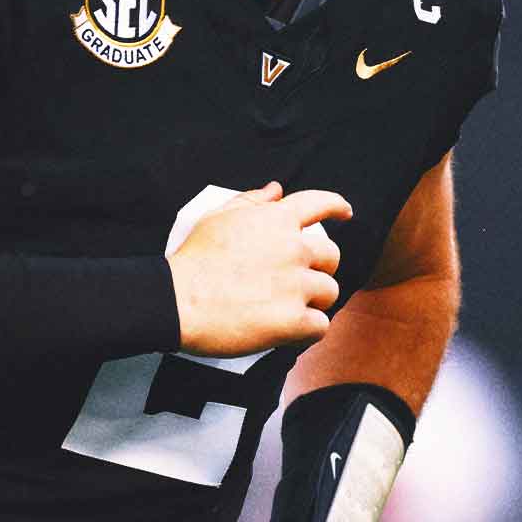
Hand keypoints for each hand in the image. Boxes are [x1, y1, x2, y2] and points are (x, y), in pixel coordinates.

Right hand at [167, 182, 351, 356]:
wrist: (177, 301)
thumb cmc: (193, 260)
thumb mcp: (217, 218)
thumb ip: (251, 202)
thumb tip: (275, 190)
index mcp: (276, 220)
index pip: (320, 204)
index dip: (336, 207)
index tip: (345, 212)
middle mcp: (293, 248)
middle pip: (332, 256)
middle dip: (320, 267)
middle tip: (299, 279)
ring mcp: (296, 285)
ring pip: (329, 292)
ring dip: (313, 301)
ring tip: (286, 308)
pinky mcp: (294, 320)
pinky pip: (320, 326)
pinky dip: (307, 330)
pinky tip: (288, 330)